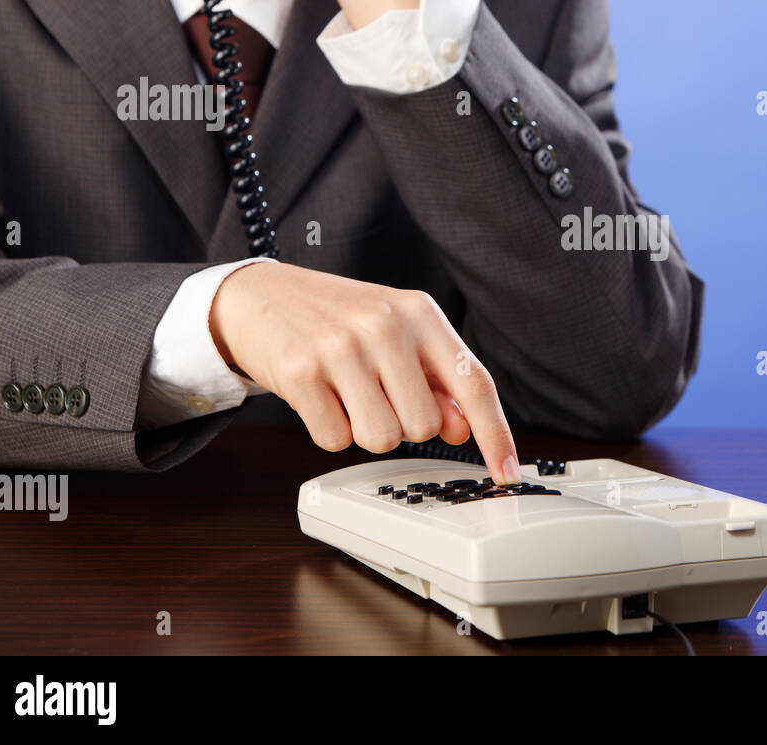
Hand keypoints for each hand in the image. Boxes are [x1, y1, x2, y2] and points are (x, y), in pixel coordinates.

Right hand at [209, 262, 519, 483]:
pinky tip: (319, 395)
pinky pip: (334, 439)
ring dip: (364, 430)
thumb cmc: (337, 319)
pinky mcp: (301, 371)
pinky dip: (328, 429)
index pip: (474, 384)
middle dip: (403, 424)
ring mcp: (342, 348)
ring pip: (380, 438)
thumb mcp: (396, 335)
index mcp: (420, 314)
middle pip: (424, 426)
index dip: (495, 434)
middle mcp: (385, 325)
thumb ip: (436, 380)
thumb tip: (462, 429)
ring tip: (347, 394)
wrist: (260, 295)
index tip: (506, 471)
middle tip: (376, 393)